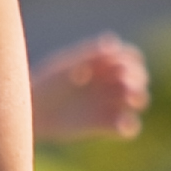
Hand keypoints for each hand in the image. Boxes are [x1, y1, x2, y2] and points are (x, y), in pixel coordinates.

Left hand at [30, 37, 149, 141]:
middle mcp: (109, 83)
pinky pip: (129, 128)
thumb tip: (113, 43)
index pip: (131, 57)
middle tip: (122, 82)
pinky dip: (129, 126)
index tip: (117, 65)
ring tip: (127, 97)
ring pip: (139, 99)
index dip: (131, 60)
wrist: (30, 111)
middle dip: (136, 78)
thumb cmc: (46, 84)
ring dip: (139, 97)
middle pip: (139, 77)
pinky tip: (119, 123)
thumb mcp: (66, 66)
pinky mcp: (104, 125)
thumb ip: (89, 54)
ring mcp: (108, 104)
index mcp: (102, 64)